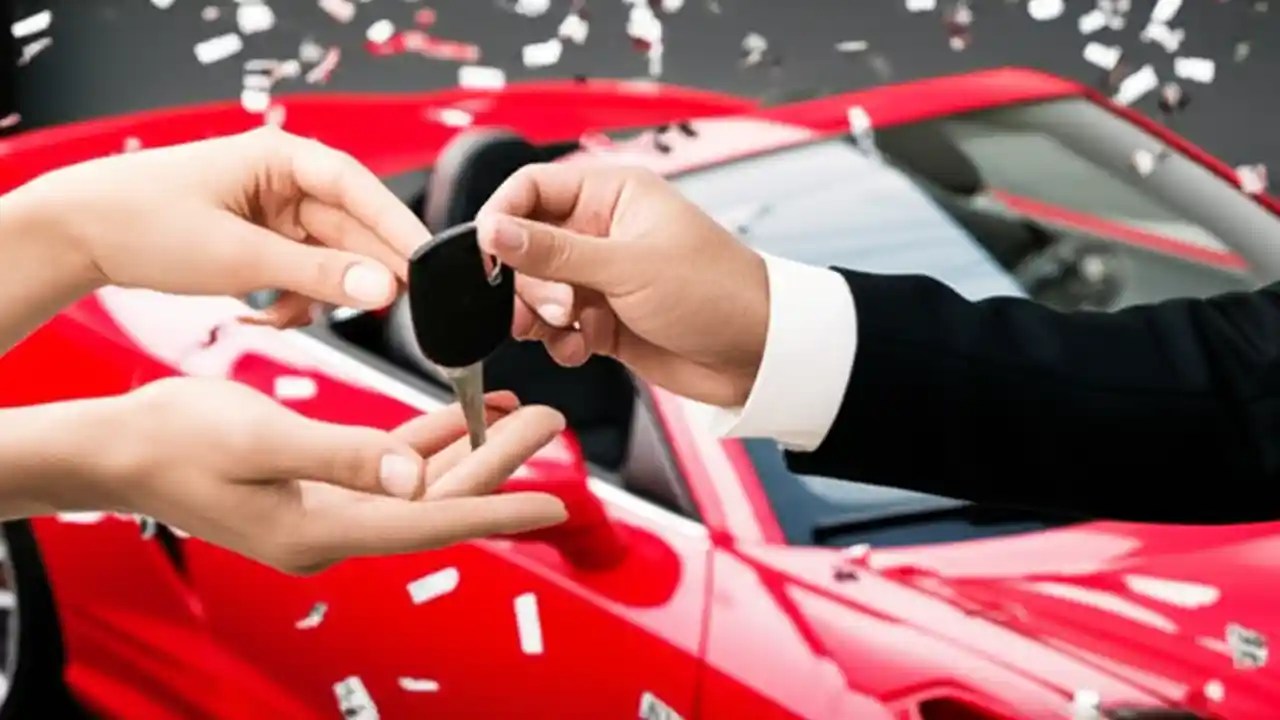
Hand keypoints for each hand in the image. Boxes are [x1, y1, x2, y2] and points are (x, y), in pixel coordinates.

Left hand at [9, 126, 428, 326]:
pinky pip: (300, 275)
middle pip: (350, 228)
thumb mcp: (240, 257)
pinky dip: (291, 302)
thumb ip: (319, 275)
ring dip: (318, 296)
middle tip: (386, 310)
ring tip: (289, 317)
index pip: (360, 188)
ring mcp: (272, 213)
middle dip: (361, 274)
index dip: (398, 227)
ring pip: (327, 259)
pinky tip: (265, 318)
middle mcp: (283, 181)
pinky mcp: (259, 242)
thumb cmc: (144, 221)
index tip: (429, 264)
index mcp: (281, 157)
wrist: (78, 236)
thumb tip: (384, 289)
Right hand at [61, 378, 565, 574]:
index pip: (432, 525)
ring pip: (421, 481)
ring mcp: (327, 507)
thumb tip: (414, 477)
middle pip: (438, 499)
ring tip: (524, 416)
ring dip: (471, 448)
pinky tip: (460, 415)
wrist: (118, 446)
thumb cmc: (176, 442)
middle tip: (552, 426)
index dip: (497, 512)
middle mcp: (334, 529)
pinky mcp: (318, 482)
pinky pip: (389, 463)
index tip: (554, 505)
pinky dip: (428, 439)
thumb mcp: (260, 440)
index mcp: (324, 530)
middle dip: (499, 465)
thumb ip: (342, 457)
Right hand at [476, 164, 767, 406]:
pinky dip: (560, 341)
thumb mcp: (629, 267)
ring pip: (537, 290)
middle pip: (526, 246)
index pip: (531, 188)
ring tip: (570, 331)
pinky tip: (582, 348)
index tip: (487, 254)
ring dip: (541, 315)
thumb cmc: (716, 291)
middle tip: (556, 308)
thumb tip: (493, 231)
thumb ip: (554, 252)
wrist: (758, 355)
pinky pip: (556, 326)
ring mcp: (601, 277)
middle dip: (531, 282)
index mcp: (611, 194)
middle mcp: (601, 230)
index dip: (502, 219)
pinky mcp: (603, 318)